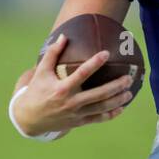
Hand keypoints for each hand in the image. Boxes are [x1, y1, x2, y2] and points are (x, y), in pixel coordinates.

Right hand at [11, 34, 133, 138]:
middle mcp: (71, 102)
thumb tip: (63, 36)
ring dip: (117, 100)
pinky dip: (111, 114)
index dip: (95, 63)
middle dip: (115, 86)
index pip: (82, 74)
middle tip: (128, 78)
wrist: (29, 119)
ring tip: (129, 92)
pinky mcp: (78, 123)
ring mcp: (76, 114)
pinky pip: (98, 119)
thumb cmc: (36, 91)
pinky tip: (121, 108)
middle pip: (98, 94)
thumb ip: (52, 54)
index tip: (107, 53)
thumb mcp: (41, 72)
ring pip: (101, 108)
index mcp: (62, 88)